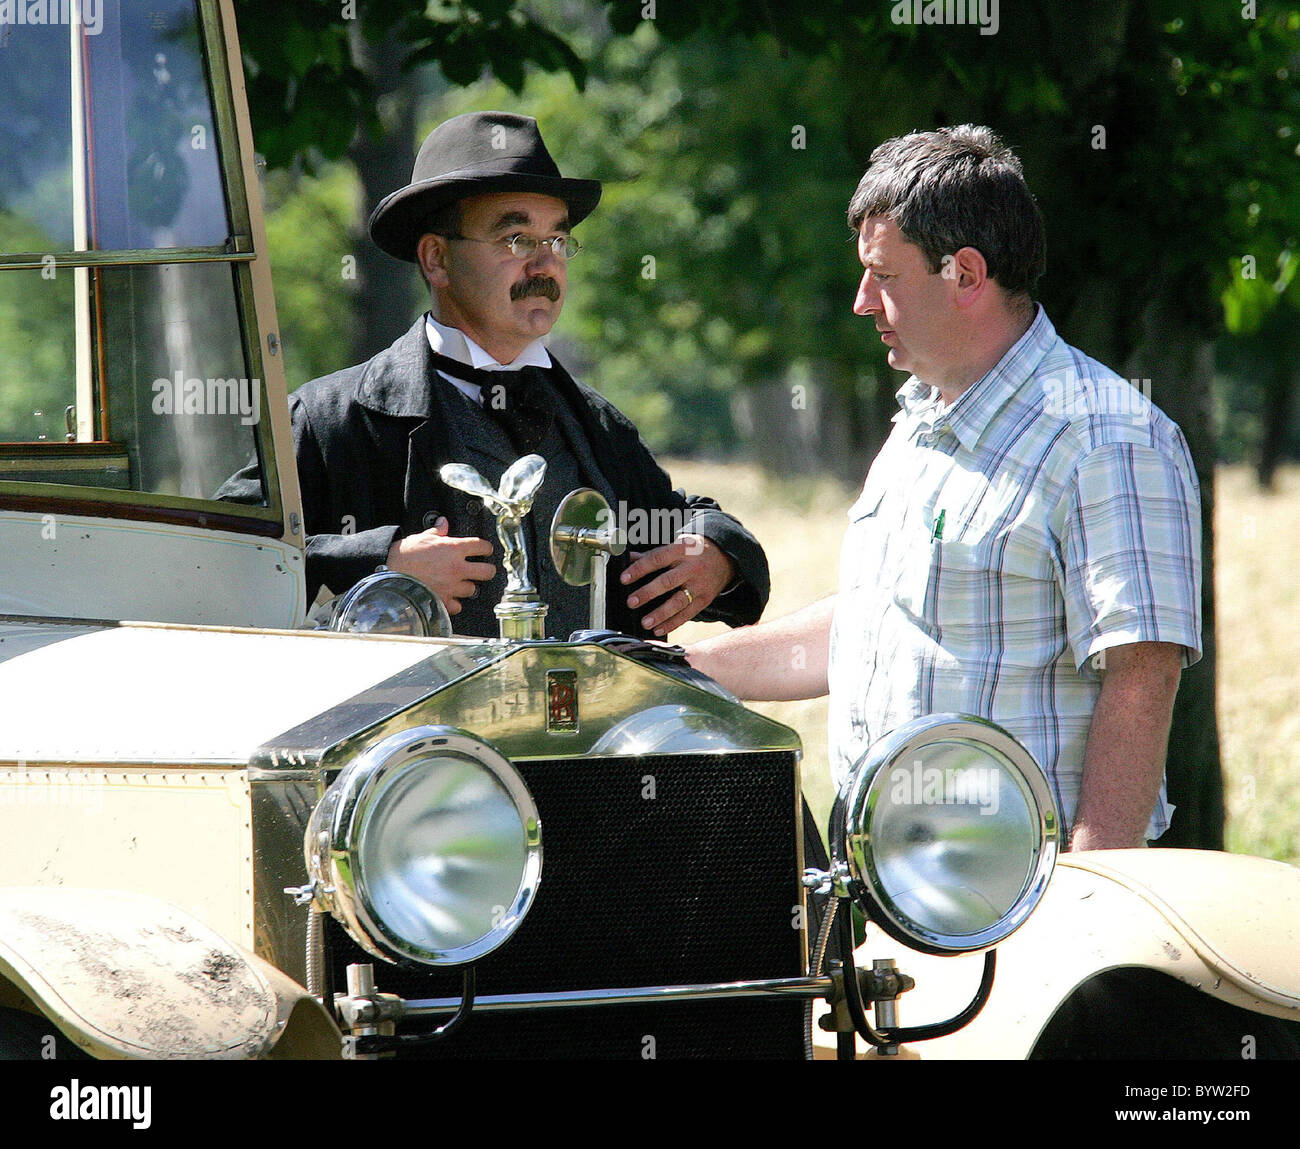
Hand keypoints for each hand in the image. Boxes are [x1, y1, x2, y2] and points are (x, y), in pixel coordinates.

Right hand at [386, 517, 494, 615]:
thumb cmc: (404, 555)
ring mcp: (451, 586)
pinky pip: (457, 606)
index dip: (486, 548)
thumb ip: (437, 532)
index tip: (485, 550)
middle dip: (486, 570)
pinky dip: (454, 603)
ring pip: (472, 590)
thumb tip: (443, 523)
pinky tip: (448, 596)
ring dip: (466, 587)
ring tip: (458, 583)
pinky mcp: (442, 601)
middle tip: (481, 569)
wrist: (389, 573)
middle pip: (488, 572)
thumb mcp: (422, 538)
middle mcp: (456, 568)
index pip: (482, 547)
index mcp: (454, 549)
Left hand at [621, 535, 735, 635]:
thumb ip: (652, 554)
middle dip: (648, 593)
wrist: (725, 557)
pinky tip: (660, 629)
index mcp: (681, 550)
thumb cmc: (694, 551)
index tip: (624, 579)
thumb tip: (628, 557)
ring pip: (679, 601)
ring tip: (645, 622)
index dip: (640, 569)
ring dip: (661, 614)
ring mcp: (699, 585)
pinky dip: (673, 623)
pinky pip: (688, 613)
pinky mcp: (705, 599)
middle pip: (667, 582)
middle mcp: (691, 568)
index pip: (657, 559)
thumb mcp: (676, 546)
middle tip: (631, 602)